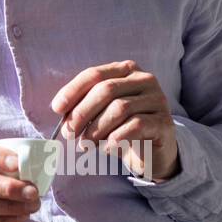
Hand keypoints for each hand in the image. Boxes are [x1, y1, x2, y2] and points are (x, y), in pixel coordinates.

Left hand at [50, 60, 178, 181]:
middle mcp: (144, 79)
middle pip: (106, 90)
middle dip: (82, 112)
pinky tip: (106, 148)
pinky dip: (116, 138)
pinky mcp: (164, 122)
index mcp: (125, 70)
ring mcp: (157, 100)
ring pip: (119, 108)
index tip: (57, 109)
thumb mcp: (101, 112)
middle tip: (69, 133)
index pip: (94, 74)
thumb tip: (61, 112)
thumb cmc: (121, 127)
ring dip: (96, 129)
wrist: (153, 151)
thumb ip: (84, 106)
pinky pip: (136, 126)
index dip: (73, 90)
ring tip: (85, 144)